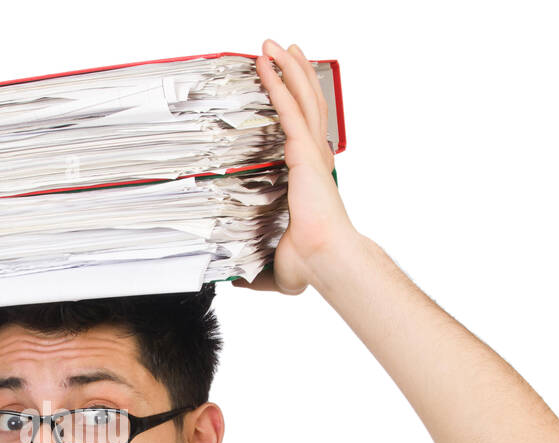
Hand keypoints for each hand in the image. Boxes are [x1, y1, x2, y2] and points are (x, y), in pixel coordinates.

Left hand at [233, 39, 357, 295]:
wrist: (324, 260)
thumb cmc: (310, 264)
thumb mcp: (274, 265)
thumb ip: (254, 269)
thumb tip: (234, 281)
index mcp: (311, 180)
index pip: (303, 135)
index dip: (296, 110)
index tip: (287, 92)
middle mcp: (315, 160)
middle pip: (308, 106)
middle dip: (295, 75)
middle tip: (285, 51)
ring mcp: (312, 153)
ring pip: (302, 98)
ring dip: (288, 68)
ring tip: (275, 44)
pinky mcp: (305, 152)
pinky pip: (290, 108)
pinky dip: (279, 81)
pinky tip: (268, 62)